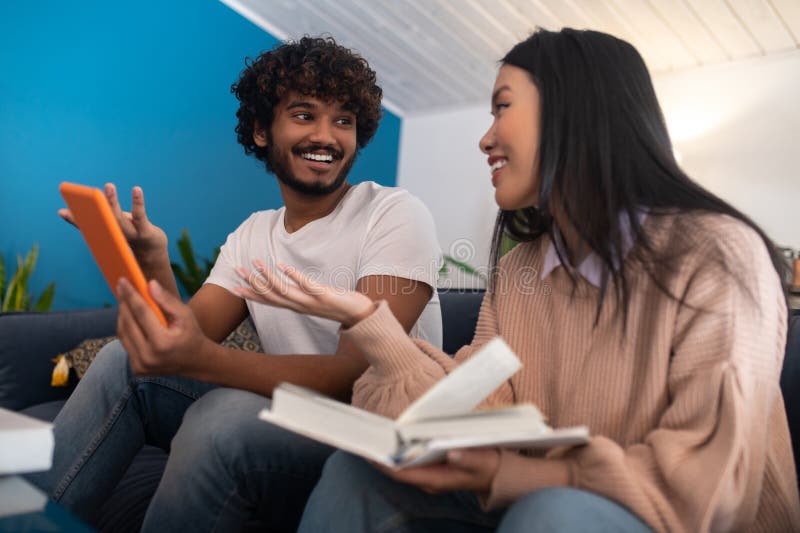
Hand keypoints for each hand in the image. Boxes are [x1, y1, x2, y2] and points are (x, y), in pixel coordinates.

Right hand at [59, 183, 167, 264]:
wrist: (152, 253)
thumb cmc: (126, 236)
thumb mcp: (107, 226)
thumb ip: (86, 220)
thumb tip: (60, 212)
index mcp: (104, 236)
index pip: (87, 227)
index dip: (75, 220)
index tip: (62, 211)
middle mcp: (115, 237)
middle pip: (102, 221)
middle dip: (94, 208)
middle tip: (87, 193)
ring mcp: (130, 235)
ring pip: (119, 219)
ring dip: (112, 202)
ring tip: (108, 185)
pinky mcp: (145, 232)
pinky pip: (140, 216)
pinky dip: (137, 202)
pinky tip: (136, 189)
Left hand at [116, 277, 209, 375]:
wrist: (196, 362)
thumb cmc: (191, 334)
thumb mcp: (186, 315)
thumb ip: (167, 300)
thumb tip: (149, 284)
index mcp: (162, 343)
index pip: (142, 314)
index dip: (131, 295)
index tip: (123, 280)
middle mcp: (148, 357)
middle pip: (129, 323)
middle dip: (124, 302)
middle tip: (121, 284)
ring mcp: (140, 365)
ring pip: (123, 333)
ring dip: (122, 314)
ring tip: (124, 298)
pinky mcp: (137, 368)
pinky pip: (126, 342)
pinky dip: (126, 327)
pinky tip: (128, 314)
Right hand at [234, 261, 374, 327]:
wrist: (362, 317)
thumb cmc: (339, 306)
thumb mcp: (315, 300)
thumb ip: (302, 294)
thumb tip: (291, 287)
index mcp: (297, 306)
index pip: (270, 300)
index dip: (252, 294)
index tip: (234, 286)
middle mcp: (301, 306)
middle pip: (271, 295)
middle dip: (253, 283)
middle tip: (237, 269)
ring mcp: (312, 302)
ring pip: (284, 290)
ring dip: (268, 277)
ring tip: (256, 263)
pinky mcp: (325, 295)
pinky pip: (306, 284)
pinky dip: (293, 275)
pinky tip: (282, 265)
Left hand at [375, 448, 500, 493]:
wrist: (496, 474)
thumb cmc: (488, 467)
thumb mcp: (481, 461)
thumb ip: (467, 458)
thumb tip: (452, 452)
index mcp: (435, 480)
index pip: (402, 474)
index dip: (383, 464)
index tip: (369, 451)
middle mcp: (428, 479)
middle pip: (397, 469)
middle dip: (381, 455)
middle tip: (365, 437)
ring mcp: (428, 473)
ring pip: (401, 464)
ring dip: (388, 451)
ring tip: (374, 434)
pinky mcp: (431, 466)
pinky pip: (409, 459)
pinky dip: (400, 449)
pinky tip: (393, 436)